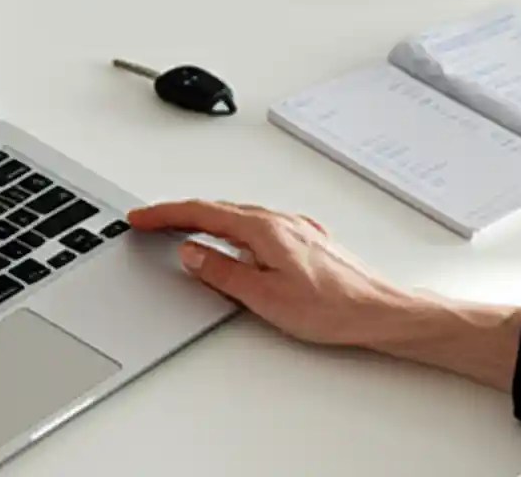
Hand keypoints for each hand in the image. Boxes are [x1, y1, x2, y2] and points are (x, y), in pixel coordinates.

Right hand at [127, 200, 416, 347]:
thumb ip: (222, 272)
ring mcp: (295, 228)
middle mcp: (280, 220)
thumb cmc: (333, 308)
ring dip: (205, 219)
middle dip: (179, 213)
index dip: (165, 214)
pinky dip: (231, 228)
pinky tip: (231, 241)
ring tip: (180, 229)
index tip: (140, 217)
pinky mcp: (305, 239)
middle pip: (217, 209)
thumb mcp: (264, 296)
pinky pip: (257, 225)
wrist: (380, 311)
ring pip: (238, 216)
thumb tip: (192, 253)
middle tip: (150, 222)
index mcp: (264, 229)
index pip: (202, 213)